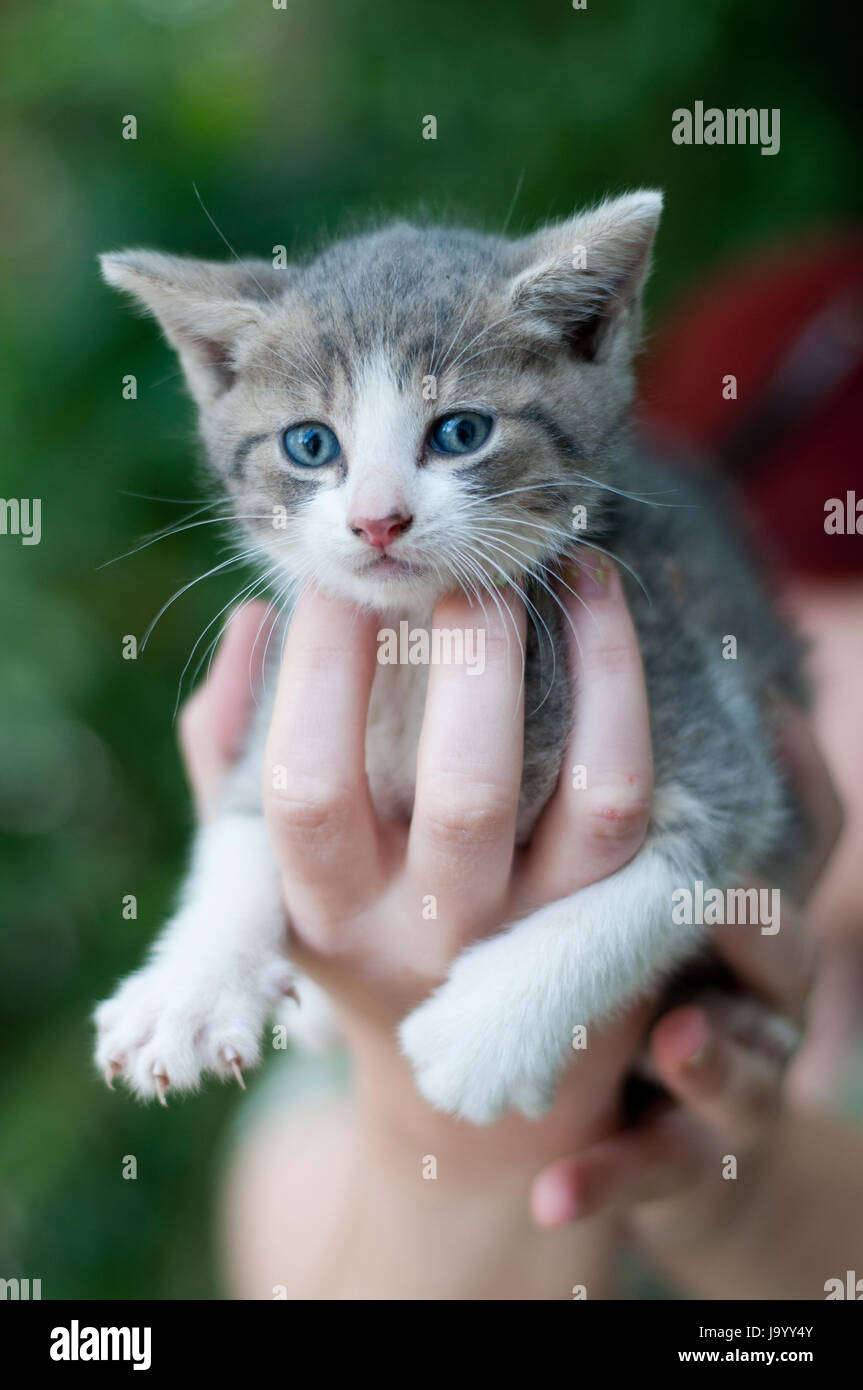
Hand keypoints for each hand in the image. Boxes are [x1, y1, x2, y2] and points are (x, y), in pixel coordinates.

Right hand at [179, 556, 657, 1156]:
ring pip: (590, 798)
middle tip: (464, 567)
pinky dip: (635, 703)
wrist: (470, 1103)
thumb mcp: (262, 875)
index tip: (331, 577)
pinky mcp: (619, 930)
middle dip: (470, 660)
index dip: (319, 671)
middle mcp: (438, 937)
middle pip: (465, 794)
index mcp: (327, 915)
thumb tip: (252, 622)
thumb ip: (228, 752)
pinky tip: (612, 620)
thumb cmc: (355, 943)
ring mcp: (544, 939)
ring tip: (568, 570)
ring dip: (589, 668)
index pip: (310, 787)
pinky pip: (644, 810)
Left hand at [531, 707, 844, 1296]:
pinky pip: (653, 1170)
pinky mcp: (685, 1156)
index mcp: (752, 909)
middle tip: (719, 888)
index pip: (803, 839)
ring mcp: (732, 1077)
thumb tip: (571, 683)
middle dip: (758, 921)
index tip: (767, 714)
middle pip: (786, 950)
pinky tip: (554, 1196)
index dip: (798, 779)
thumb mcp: (656, 888)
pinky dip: (609, 1179)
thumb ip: (633, 812)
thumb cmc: (654, 970)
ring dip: (711, 1053)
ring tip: (675, 1037)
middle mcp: (760, 991)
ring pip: (744, 1065)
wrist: (677, 1127)